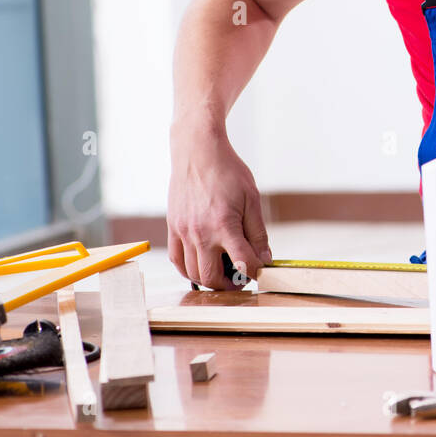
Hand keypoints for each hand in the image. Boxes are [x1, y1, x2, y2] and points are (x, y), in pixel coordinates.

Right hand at [167, 118, 271, 289]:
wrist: (198, 151)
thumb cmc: (228, 171)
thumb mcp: (252, 199)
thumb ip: (258, 232)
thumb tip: (264, 258)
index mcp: (223, 225)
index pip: (243, 262)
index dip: (255, 271)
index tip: (260, 270)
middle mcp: (200, 233)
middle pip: (211, 278)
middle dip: (229, 285)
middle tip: (240, 277)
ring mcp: (183, 232)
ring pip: (191, 273)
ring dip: (208, 279)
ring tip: (223, 271)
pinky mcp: (172, 227)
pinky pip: (176, 259)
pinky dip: (188, 269)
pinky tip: (202, 263)